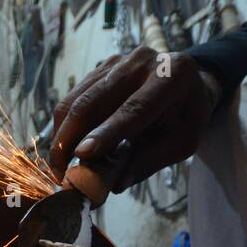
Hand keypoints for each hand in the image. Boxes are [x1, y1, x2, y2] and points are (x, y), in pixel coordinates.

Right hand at [49, 47, 219, 191]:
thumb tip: (113, 185)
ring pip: (77, 98)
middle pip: (94, 99)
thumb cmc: (185, 117)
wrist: (187, 84)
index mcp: (171, 78)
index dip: (106, 132)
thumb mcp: (180, 143)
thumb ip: (149, 161)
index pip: (134, 108)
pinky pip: (74, 96)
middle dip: (70, 137)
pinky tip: (65, 146)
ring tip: (58, 164)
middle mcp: (142, 62)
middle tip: (60, 171)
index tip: (82, 154)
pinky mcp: (102, 67)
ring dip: (62, 134)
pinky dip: (65, 124)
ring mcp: (118, 60)